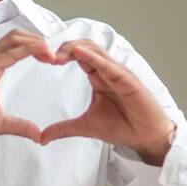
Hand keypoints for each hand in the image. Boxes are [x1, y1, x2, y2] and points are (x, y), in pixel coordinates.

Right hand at [0, 29, 58, 145]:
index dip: (35, 47)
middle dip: (38, 40)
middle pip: (16, 36)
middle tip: (54, 54)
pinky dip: (27, 50)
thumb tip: (38, 134)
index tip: (51, 58)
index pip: (15, 45)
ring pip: (13, 38)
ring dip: (35, 42)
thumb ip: (20, 126)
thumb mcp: (1, 123)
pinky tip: (40, 52)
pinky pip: (8, 54)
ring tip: (50, 53)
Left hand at [40, 40, 174, 163]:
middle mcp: (107, 71)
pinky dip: (94, 57)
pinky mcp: (127, 80)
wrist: (145, 137)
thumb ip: (63, 129)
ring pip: (95, 50)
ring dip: (75, 48)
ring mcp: (118, 73)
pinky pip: (109, 65)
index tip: (42, 59)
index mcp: (97, 77)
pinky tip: (80, 54)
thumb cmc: (122, 127)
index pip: (77, 56)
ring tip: (58, 53)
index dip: (60, 54)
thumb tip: (42, 138)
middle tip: (46, 55)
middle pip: (84, 47)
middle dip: (64, 47)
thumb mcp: (85, 127)